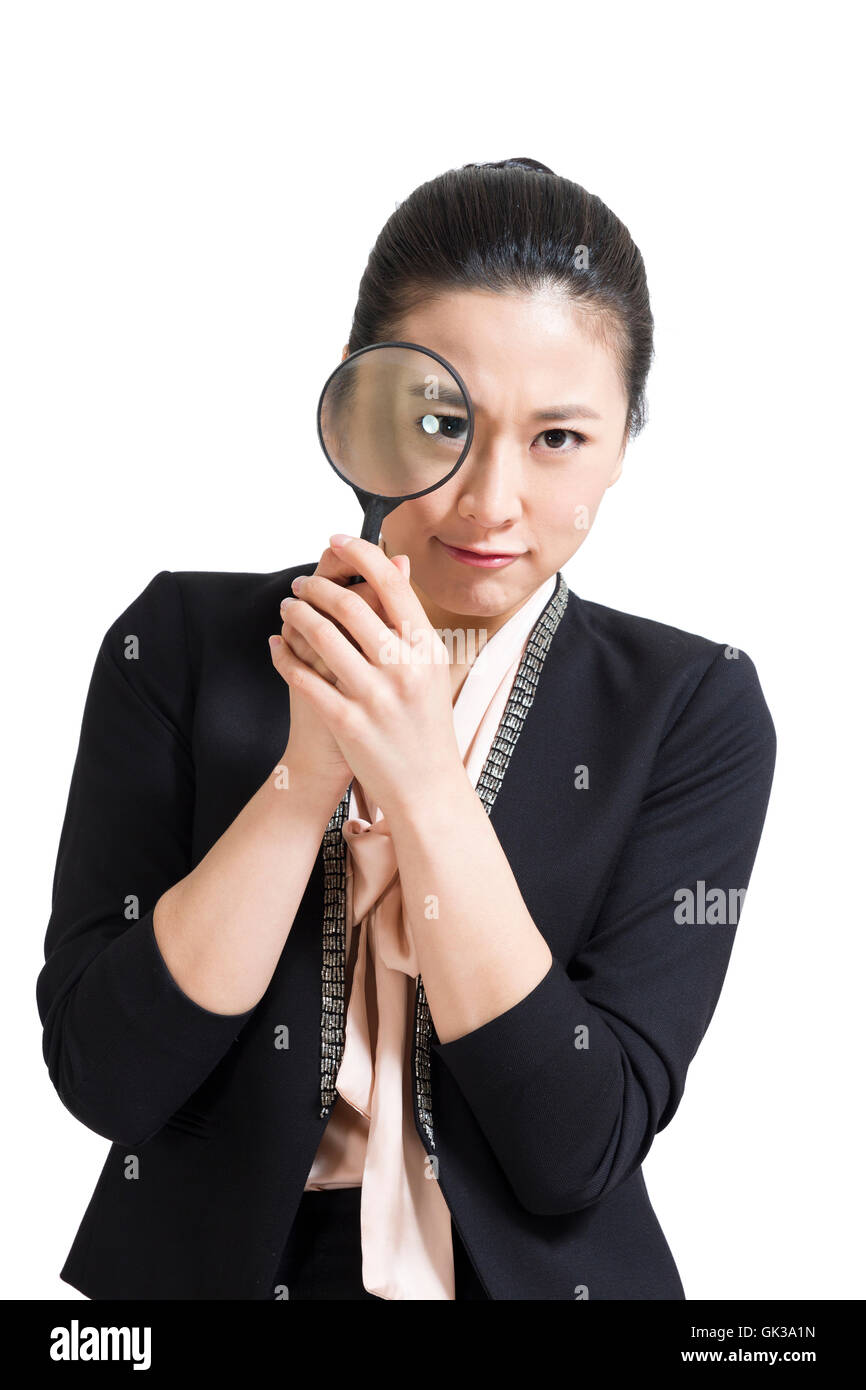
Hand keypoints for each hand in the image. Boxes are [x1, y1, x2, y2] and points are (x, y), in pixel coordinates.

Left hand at [268, 542, 409, 789]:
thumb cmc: (425, 722)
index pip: (391, 583)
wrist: (426, 786)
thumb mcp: (429, 668)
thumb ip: (408, 619)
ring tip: (288, 607)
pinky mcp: (347, 720)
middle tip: (301, 582)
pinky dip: (283, 656)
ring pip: (321, 635)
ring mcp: (374, 695)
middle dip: (315, 585)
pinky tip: (275, 646)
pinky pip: (303, 676)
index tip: (337, 540)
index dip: (360, 553)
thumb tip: (396, 563)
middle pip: (349, 604)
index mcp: (426, 648)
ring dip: (295, 614)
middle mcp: (403, 667)